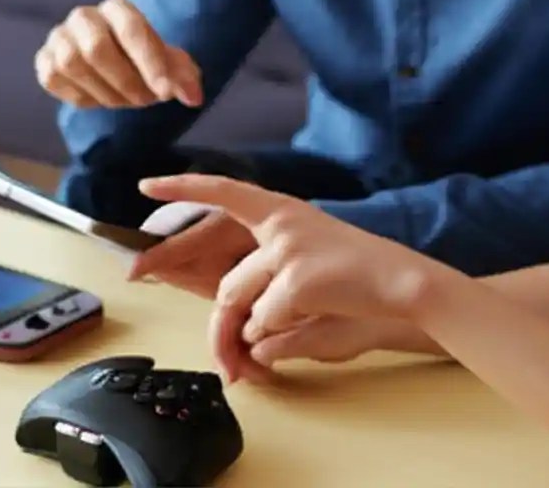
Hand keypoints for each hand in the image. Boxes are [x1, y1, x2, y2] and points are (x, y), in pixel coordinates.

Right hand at [35, 0, 202, 108]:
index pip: (132, 30)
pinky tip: (99, 99)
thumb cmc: (143, 61)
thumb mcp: (169, 65)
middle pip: (96, 49)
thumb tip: (193, 97)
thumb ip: (184, 77)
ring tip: (125, 100)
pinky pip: (52, 79)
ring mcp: (59, 37)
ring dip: (104, 92)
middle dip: (125, 82)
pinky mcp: (43, 59)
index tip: (167, 93)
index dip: (150, 63)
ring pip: (72, 65)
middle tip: (146, 100)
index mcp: (118, 8)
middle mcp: (84, 17)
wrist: (111, 64)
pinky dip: (79, 96)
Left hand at [139, 174, 444, 382]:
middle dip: (223, 329)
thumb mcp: (307, 258)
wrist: (402, 283)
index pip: (223, 191)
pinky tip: (314, 317)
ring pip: (241, 305)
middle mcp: (280, 223)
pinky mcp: (296, 279)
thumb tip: (233, 315)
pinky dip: (280, 333)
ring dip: (256, 332)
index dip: (182, 187)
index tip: (146, 184)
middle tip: (229, 363)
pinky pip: (264, 321)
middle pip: (225, 284)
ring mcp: (287, 249)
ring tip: (296, 326)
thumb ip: (266, 273)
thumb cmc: (358, 276)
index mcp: (282, 210)